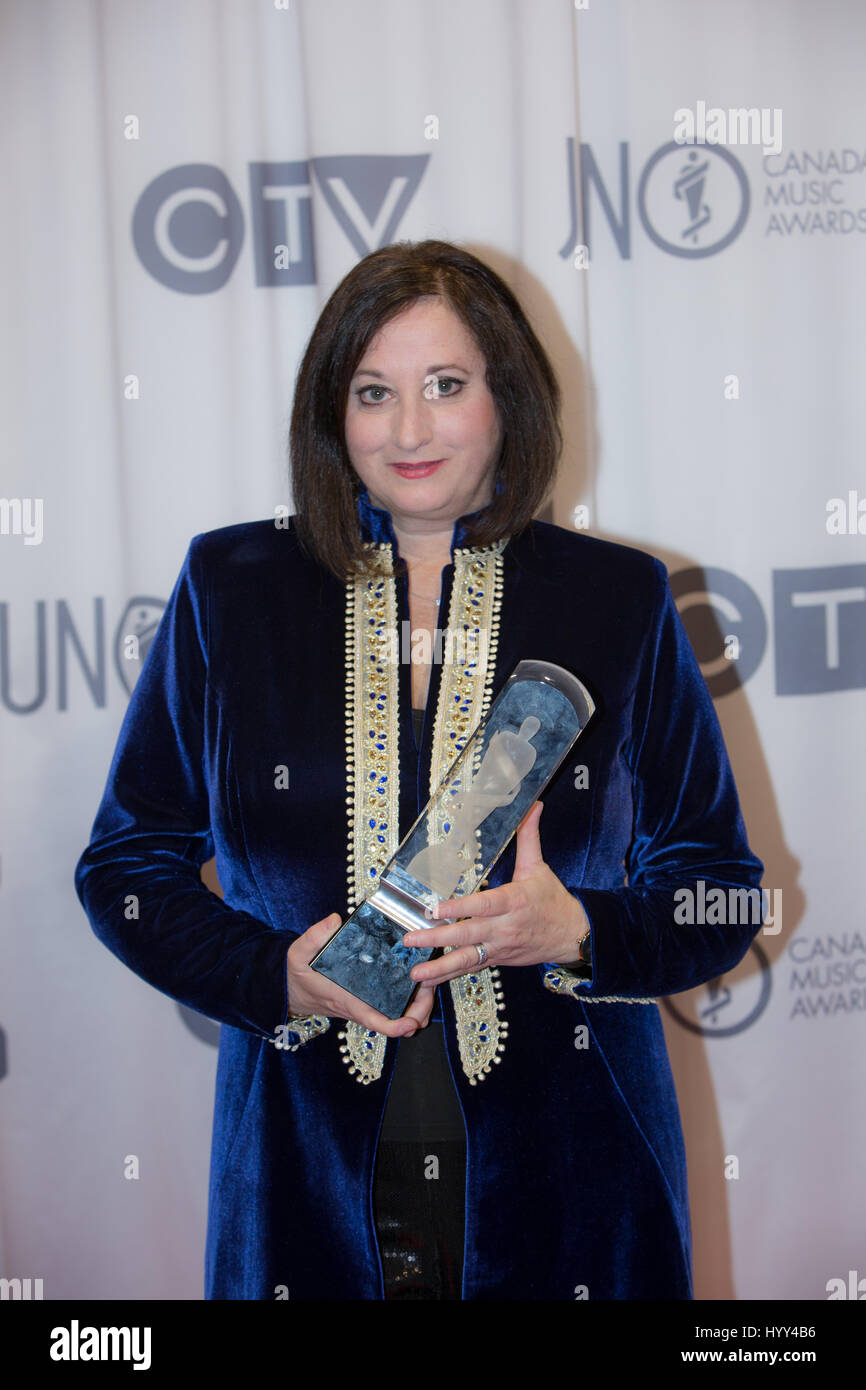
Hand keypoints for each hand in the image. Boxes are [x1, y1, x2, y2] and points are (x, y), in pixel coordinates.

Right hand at [286, 912, 435, 1036]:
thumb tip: (334, 920)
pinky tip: (417, 982)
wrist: (291, 990)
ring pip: (398, 1017)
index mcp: (347, 1000)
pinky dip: (409, 1001)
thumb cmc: (297, 974)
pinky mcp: (368, 1001)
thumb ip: (313, 936)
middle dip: (418, 1012)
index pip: (374, 1020)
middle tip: (429, 989)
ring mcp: (366, 1006)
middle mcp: (360, 1008)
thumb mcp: (298, 953)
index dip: (395, 1026)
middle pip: (395, 1022)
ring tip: (428, 984)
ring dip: (417, 1007)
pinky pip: (392, 1008)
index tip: (411, 1023)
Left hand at [401, 801, 589, 986]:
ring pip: (467, 958)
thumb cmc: (553, 900)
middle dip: (436, 938)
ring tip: (415, 972)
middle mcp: (505, 927)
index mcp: (513, 901)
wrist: (573, 935)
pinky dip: (449, 976)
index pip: (483, 905)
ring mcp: (500, 947)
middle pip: (467, 934)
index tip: (435, 909)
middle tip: (410, 938)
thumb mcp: (540, 867)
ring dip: (439, 967)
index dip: (459, 908)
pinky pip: (471, 969)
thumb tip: (533, 805)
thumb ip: (529, 837)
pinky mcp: (498, 960)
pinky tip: (428, 981)